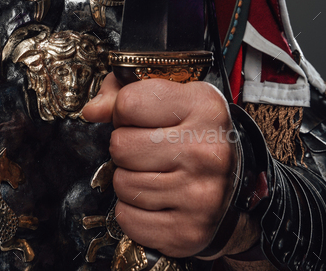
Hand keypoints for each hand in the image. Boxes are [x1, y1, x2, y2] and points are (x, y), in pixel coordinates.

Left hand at [82, 74, 238, 257]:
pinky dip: (132, 210)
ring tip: (151, 173)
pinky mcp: (188, 232)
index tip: (137, 118)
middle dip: (124, 147)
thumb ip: (124, 93)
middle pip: (121, 145)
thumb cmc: (193, 134)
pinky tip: (153, 199)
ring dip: (128, 179)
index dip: (123, 111)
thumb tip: (92, 111)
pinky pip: (128, 218)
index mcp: (203, 108)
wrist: (233, 185)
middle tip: (143, 149)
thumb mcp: (170, 98)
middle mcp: (206, 152)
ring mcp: (199, 196)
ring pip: (122, 183)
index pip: (129, 103)